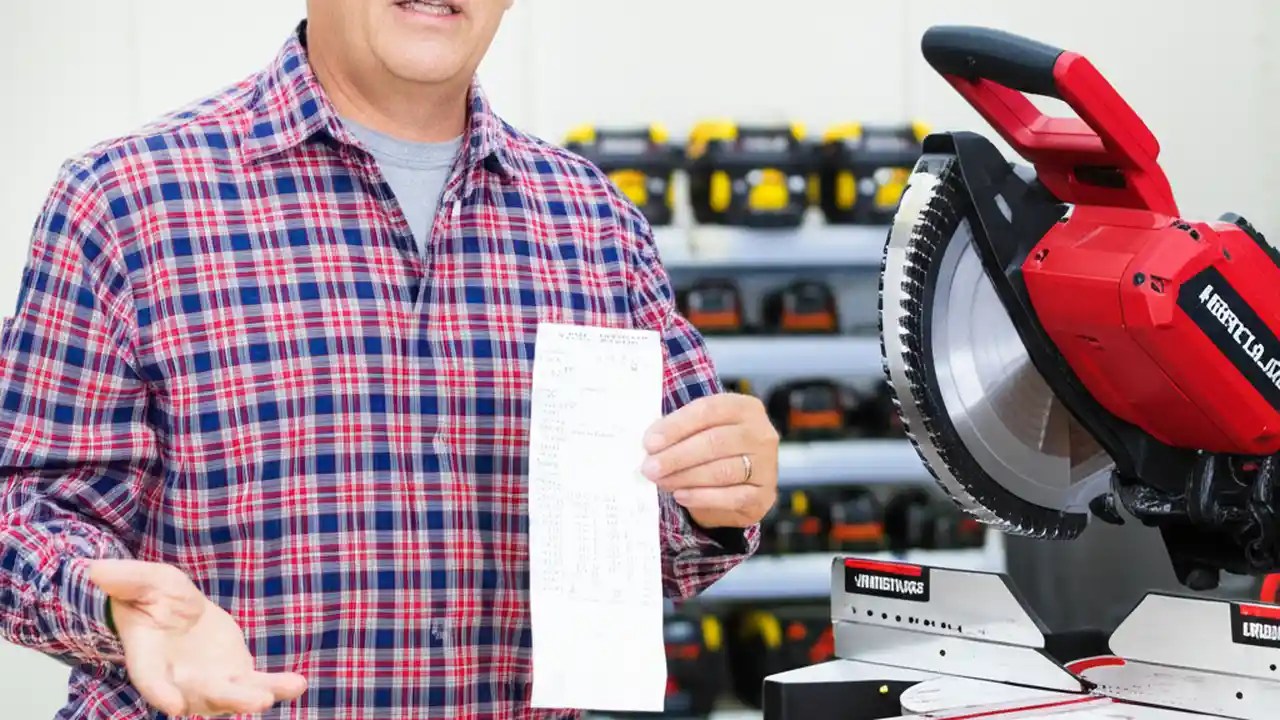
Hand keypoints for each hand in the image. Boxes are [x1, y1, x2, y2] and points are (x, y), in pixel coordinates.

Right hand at [89, 559, 306, 716]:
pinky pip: (257, 685)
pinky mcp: (236, 675)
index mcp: (149, 658)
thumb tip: (96, 569)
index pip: (151, 680)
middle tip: (256, 701)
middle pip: (202, 695)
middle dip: (230, 698)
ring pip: (234, 696)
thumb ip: (125, 578)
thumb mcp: (139, 579)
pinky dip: (278, 686)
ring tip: (289, 688)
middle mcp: (179, 679)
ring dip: (259, 696)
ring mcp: (209, 681)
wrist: (173, 611)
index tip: (172, 705)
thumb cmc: (148, 596)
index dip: (160, 692)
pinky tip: (299, 684)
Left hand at [642, 393, 779, 528]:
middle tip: (650, 467)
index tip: (650, 442)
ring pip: (722, 470)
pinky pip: (731, 497)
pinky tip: (681, 495)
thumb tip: (651, 443)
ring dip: (685, 477)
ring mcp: (767, 466)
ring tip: (660, 481)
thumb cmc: (713, 452)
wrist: (738, 488)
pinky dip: (702, 497)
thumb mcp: (700, 431)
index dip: (677, 426)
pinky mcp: (764, 495)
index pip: (708, 410)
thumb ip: (680, 431)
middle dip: (677, 455)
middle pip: (715, 441)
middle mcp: (762, 434)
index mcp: (745, 407)